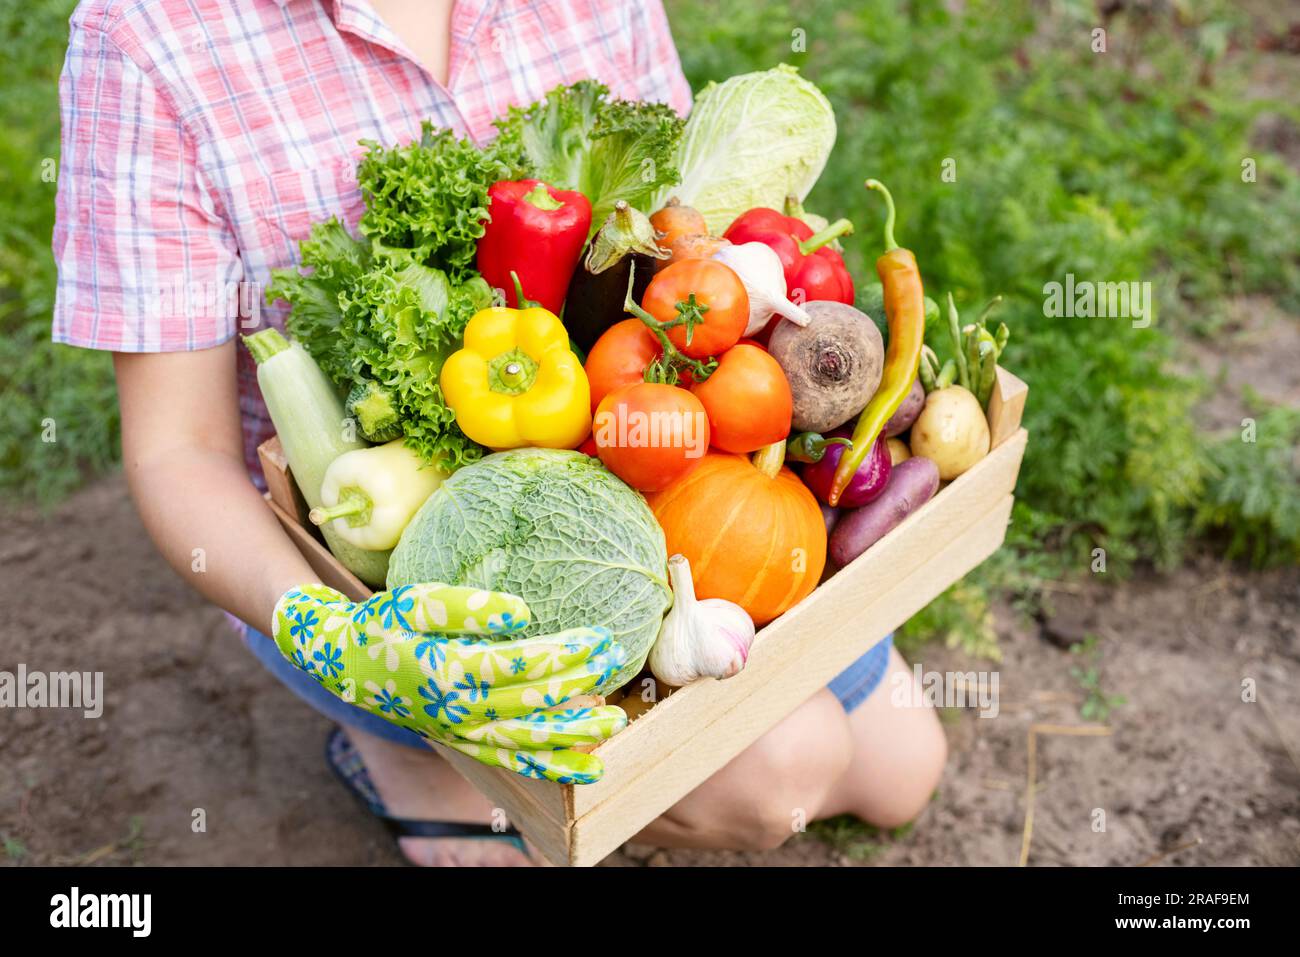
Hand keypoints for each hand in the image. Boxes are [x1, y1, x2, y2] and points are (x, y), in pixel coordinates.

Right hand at [272, 582, 627, 782]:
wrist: (343, 663)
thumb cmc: (383, 624)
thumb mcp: (413, 601)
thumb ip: (466, 608)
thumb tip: (522, 612)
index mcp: (447, 669)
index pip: (521, 665)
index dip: (564, 653)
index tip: (600, 636)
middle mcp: (457, 709)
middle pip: (533, 700)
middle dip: (580, 680)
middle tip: (617, 659)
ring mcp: (461, 733)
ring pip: (529, 740)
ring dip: (576, 733)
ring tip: (616, 722)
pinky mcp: (464, 744)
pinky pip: (514, 761)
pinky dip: (553, 767)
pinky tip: (591, 768)